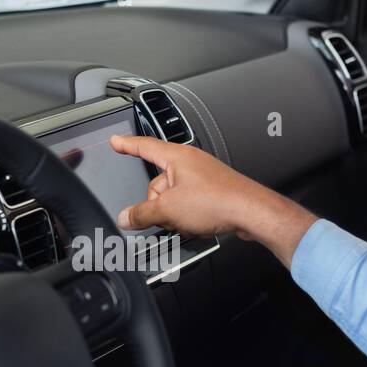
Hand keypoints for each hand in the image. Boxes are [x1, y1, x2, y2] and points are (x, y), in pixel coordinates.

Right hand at [110, 134, 318, 266]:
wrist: (250, 213)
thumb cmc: (219, 201)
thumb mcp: (169, 209)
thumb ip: (143, 214)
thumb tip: (126, 217)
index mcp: (177, 157)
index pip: (144, 146)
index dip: (127, 144)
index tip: (116, 141)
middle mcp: (189, 163)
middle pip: (157, 185)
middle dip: (158, 205)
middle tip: (168, 216)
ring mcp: (201, 178)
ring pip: (172, 199)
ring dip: (174, 215)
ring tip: (188, 222)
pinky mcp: (211, 192)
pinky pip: (188, 205)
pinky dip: (188, 217)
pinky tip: (197, 225)